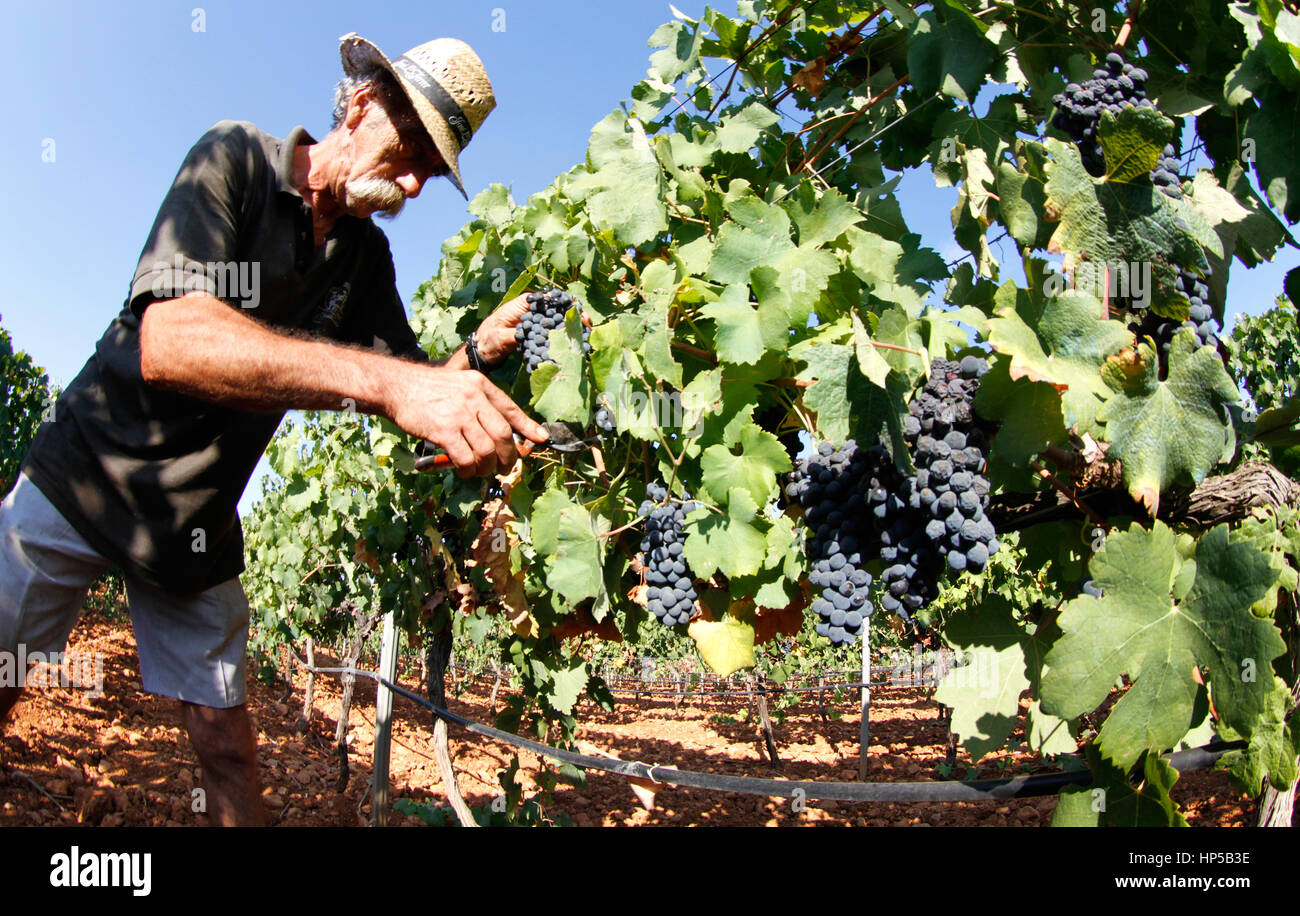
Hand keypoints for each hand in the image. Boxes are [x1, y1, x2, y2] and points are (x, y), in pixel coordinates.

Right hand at [387, 364, 547, 476]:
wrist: (397, 387)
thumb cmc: (428, 390)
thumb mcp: (460, 386)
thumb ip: (480, 404)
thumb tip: (501, 430)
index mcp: (481, 386)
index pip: (511, 409)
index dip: (528, 427)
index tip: (540, 439)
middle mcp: (474, 398)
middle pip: (503, 435)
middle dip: (508, 456)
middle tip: (504, 467)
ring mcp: (459, 415)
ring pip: (487, 450)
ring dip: (487, 467)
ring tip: (480, 471)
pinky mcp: (444, 431)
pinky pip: (466, 458)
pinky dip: (468, 469)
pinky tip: (464, 470)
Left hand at [474, 291, 592, 364]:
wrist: (480, 351)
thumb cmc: (488, 341)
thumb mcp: (501, 338)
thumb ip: (518, 335)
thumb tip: (534, 335)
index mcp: (523, 304)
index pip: (549, 298)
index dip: (566, 304)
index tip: (578, 314)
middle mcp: (531, 310)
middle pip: (557, 308)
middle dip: (574, 316)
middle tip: (588, 326)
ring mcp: (534, 321)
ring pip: (558, 320)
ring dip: (571, 327)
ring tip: (586, 335)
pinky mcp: (535, 333)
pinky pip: (552, 332)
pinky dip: (563, 336)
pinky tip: (573, 343)